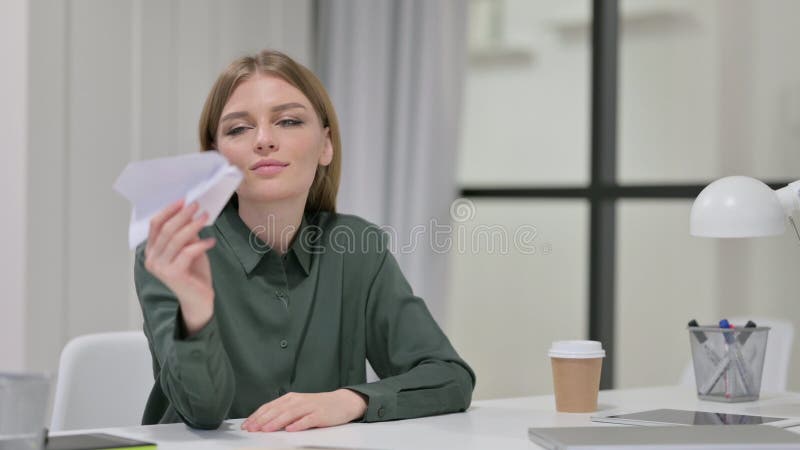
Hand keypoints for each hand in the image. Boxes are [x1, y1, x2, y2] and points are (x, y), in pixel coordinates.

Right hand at [144, 199, 215, 334]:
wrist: (199, 299)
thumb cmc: (193, 273)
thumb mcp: (188, 248)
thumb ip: (186, 234)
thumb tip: (191, 211)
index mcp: (151, 251)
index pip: (155, 225)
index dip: (169, 211)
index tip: (183, 200)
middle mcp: (151, 259)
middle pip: (165, 229)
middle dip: (182, 215)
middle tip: (197, 205)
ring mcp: (160, 268)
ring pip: (176, 239)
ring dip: (193, 226)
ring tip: (205, 217)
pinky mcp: (172, 274)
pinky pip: (187, 252)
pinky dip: (201, 244)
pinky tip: (211, 241)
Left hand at [241, 389, 367, 431]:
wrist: (342, 402)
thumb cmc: (318, 406)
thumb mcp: (298, 406)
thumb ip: (283, 412)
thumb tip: (263, 423)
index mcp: (290, 398)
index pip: (270, 407)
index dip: (257, 416)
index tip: (247, 425)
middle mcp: (298, 400)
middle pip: (277, 410)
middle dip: (262, 420)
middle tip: (252, 429)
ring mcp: (309, 407)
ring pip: (290, 414)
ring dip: (277, 422)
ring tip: (266, 430)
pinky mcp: (320, 414)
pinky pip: (308, 420)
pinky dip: (298, 424)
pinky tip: (290, 429)